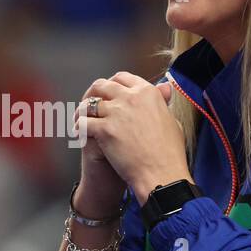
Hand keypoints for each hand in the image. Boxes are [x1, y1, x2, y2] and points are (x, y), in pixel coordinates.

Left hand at [76, 72, 191, 201]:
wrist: (161, 173)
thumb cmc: (169, 152)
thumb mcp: (171, 119)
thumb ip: (162, 101)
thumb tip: (164, 89)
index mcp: (147, 92)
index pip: (122, 78)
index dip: (112, 84)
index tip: (107, 92)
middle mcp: (131, 97)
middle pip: (102, 86)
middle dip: (93, 94)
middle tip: (89, 104)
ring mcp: (117, 112)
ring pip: (89, 104)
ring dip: (82, 111)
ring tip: (79, 119)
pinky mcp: (105, 129)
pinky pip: (83, 122)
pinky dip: (78, 127)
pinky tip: (78, 132)